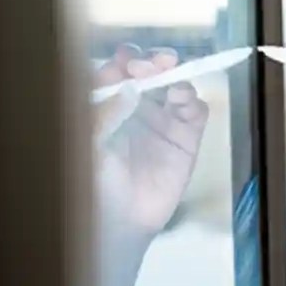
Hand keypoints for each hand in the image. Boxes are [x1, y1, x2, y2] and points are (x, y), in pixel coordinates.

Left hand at [94, 44, 208, 234]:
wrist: (119, 223)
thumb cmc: (93, 184)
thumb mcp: (90, 145)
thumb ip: (107, 112)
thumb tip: (132, 86)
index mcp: (108, 106)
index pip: (118, 73)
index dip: (124, 62)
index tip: (126, 62)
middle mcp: (136, 109)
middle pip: (150, 74)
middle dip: (152, 63)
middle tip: (151, 66)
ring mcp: (163, 122)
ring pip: (175, 86)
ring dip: (174, 76)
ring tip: (169, 79)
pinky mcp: (186, 138)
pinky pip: (195, 111)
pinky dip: (192, 99)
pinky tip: (182, 99)